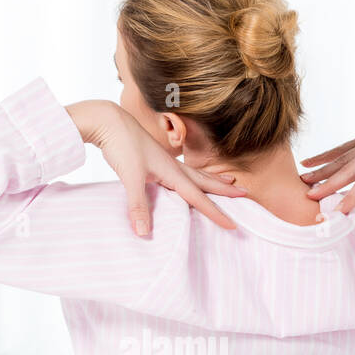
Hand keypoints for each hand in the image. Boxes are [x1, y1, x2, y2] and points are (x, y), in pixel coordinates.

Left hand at [66, 100, 244, 235]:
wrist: (108, 121)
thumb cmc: (121, 145)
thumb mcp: (130, 178)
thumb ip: (138, 205)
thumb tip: (144, 233)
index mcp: (172, 172)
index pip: (198, 198)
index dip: (216, 213)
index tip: (232, 226)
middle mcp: (172, 166)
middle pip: (205, 181)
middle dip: (225, 189)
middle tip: (246, 193)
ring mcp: (164, 162)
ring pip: (195, 175)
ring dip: (212, 181)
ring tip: (228, 182)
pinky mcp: (155, 160)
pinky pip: (181, 173)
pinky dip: (192, 178)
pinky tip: (188, 179)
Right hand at [300, 92, 354, 219]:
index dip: (351, 198)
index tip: (337, 212)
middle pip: (345, 171)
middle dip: (326, 185)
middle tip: (307, 197)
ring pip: (338, 159)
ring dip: (319, 170)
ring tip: (301, 179)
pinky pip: (342, 148)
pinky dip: (325, 155)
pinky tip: (308, 161)